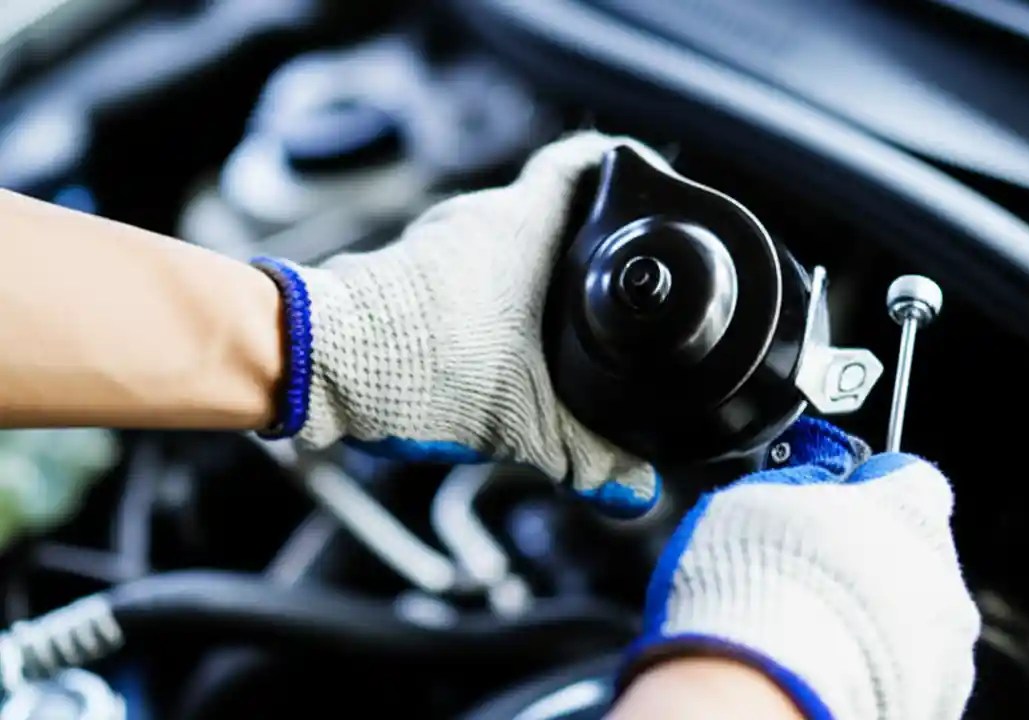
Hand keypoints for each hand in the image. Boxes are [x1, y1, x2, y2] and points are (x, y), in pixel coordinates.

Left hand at [251, 131, 661, 517]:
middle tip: (621, 274)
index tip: (647, 191)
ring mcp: (438, 239)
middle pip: (553, 205)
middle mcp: (480, 217)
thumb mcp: (522, 423)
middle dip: (588, 239)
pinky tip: (505, 340)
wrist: (316, 364)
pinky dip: (498, 291)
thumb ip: (588, 459)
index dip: (623, 170)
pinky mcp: (407, 267)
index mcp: (522, 226)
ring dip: (538, 269)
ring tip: (568, 316)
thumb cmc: (419, 367)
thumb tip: (638, 491)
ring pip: (508, 238)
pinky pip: (471, 265)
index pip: (585, 163)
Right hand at [621, 416, 980, 718]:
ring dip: (873, 622)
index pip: (910, 475)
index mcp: (911, 514)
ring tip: (808, 634)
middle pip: (915, 555)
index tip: (836, 495)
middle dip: (870, 562)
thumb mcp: (755, 499)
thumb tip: (805, 472)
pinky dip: (870, 673)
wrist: (762, 694)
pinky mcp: (930, 708)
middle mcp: (944, 582)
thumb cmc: (757, 592)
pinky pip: (904, 678)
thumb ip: (797, 481)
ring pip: (915, 622)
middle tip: (807, 574)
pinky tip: (821, 672)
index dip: (868, 484)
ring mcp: (946, 655)